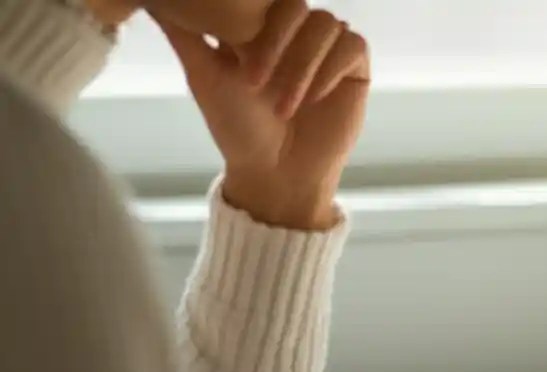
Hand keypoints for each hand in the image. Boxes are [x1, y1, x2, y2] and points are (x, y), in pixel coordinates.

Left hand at [156, 0, 369, 229]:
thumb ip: (184, 33)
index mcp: (262, 26)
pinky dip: (330, 70)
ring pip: (325, 24)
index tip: (237, 63)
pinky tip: (314, 99)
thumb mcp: (203, 75)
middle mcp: (297, 32)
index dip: (252, 21)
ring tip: (283, 105)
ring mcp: (328, 47)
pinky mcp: (355, 68)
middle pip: (297, 5)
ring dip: (302, 65)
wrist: (275, 172)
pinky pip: (352, 46)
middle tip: (254, 84)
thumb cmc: (238, 128)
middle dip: (275, 44)